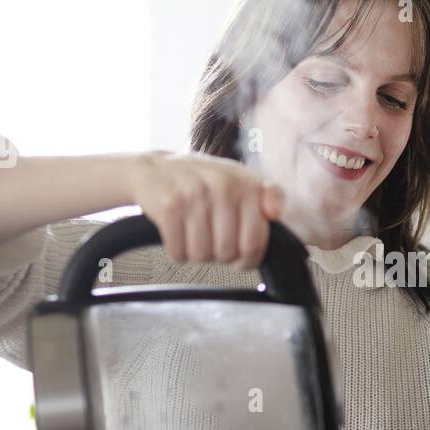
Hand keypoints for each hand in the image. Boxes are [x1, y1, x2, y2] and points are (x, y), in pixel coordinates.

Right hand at [127, 151, 285, 269]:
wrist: (153, 169)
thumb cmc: (202, 182)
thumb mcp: (240, 182)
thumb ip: (268, 195)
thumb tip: (275, 212)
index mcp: (247, 184)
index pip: (254, 243)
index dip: (246, 260)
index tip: (238, 258)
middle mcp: (223, 186)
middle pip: (226, 253)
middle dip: (217, 255)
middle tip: (210, 240)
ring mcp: (195, 195)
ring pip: (201, 255)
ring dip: (195, 253)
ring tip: (192, 234)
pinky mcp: (169, 206)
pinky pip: (178, 253)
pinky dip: (176, 252)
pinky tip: (176, 234)